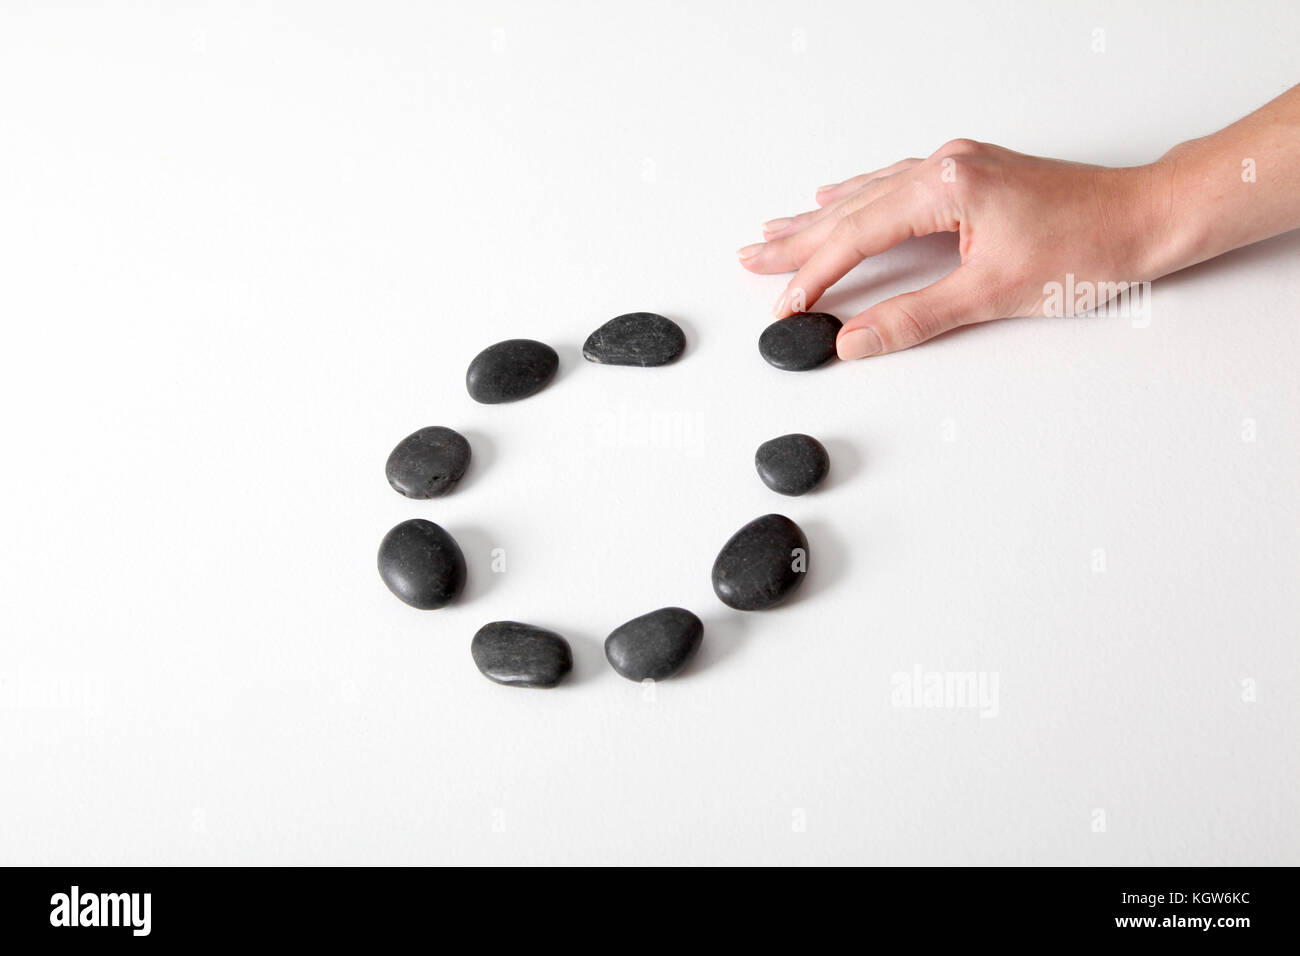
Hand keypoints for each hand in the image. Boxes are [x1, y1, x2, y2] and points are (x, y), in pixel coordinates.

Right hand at [738, 139, 1169, 359]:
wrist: (1146, 218)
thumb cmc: (1087, 248)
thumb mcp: (991, 294)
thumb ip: (913, 317)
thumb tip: (854, 339)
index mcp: (945, 186)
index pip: (858, 237)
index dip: (815, 276)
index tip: (785, 306)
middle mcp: (945, 167)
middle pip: (852, 210)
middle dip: (798, 241)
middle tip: (750, 259)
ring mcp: (956, 167)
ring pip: (868, 196)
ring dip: (819, 219)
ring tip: (775, 232)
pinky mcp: (969, 176)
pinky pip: (892, 184)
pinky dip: (857, 199)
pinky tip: (836, 196)